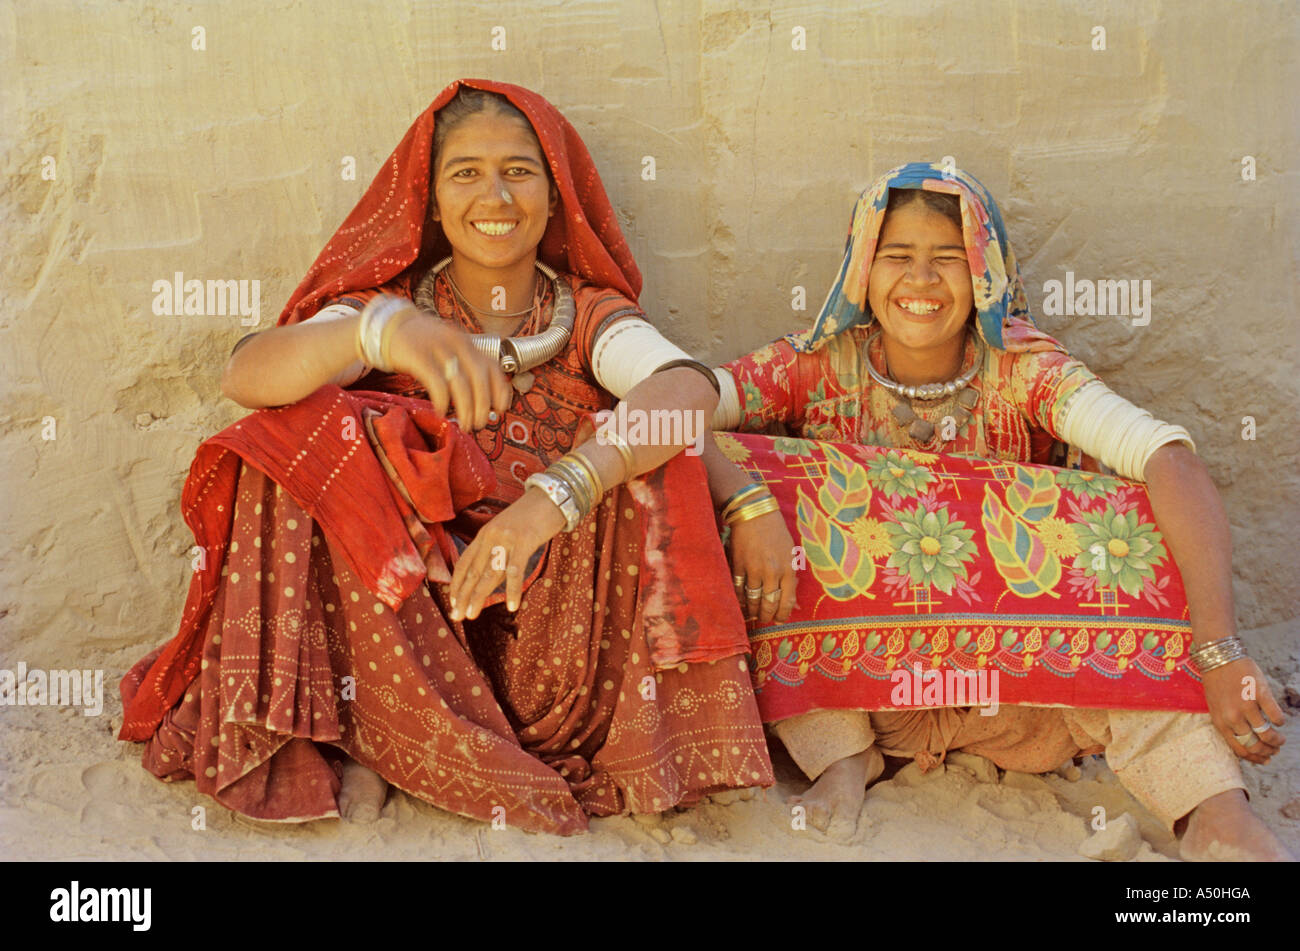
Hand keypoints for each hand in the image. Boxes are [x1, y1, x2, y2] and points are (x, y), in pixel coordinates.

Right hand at [387, 312, 512, 429]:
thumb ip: (464, 368)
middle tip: (479, 424)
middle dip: (483, 405)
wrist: (389, 326)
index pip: (493, 366)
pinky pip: (436, 381)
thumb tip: (482, 401)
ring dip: (466, 408)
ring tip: (465, 425)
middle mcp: (456, 343)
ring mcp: (437, 348)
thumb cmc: (421, 346)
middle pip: (479, 377)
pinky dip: (443, 400)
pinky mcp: (418, 356)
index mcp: (467, 343)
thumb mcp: (448, 350)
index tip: (500, 409)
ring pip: (460, 382)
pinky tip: (442, 412)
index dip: (500, 390)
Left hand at [447, 487, 565, 620]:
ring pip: (489, 573)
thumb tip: (490, 576)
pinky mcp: (524, 542)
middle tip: (457, 616)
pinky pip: (515, 571)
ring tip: (472, 615)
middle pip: (473, 571)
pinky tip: (511, 606)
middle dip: (463, 596)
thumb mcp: (507, 530)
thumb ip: (497, 549)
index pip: (465, 562)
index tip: (453, 602)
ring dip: (479, 596)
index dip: (457, 583)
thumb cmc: (532, 516)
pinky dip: (512, 590)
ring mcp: (506, 539)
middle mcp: (491, 536)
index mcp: (485, 533)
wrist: (552, 496)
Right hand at [728, 509, 796, 625]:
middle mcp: (772, 571)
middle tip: (764, 619)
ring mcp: (754, 569)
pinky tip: (740, 603)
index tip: (779, 620)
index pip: (787, 600)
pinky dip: (739, 599)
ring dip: (752, 610)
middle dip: (766, 615)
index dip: (782, 614)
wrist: (754, 513)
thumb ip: (791, 577)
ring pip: (752, 599)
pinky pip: (738, 589)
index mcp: (788, 568)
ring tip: (752, 615)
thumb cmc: (776, 532)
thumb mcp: (790, 553)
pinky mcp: (738, 565)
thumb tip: (792, 602)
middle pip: (769, 603)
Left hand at [1202, 656, 1285, 763]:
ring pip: (1266, 734)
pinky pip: (1275, 716)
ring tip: (1281, 738)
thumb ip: (1228, 725)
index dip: (1256, 758)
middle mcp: (1232, 717)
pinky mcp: (1259, 694)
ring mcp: (1246, 706)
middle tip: (1276, 747)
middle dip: (1268, 750)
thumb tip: (1246, 742)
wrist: (1219, 657)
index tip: (1265, 758)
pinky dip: (1280, 721)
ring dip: (1277, 739)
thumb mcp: (1216, 707)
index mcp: (1220, 722)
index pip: (1241, 750)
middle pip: (1255, 745)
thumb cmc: (1217, 682)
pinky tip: (1279, 720)